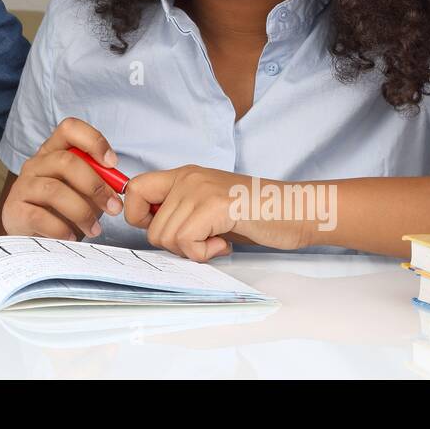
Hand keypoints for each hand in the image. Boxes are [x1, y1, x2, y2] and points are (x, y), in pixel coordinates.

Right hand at [0, 118, 125, 239]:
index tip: (112, 164)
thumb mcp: (82, 191)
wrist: (30, 236)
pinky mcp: (15, 210)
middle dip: (95, 186)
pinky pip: (41, 217)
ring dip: (82, 212)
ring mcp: (23, 186)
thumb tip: (117, 186)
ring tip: (94, 229)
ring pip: (55, 191)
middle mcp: (36, 164)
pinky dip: (62, 230)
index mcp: (53, 151)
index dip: (94, 141)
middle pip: (66, 161)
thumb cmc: (61, 210)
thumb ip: (98, 182)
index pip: (70, 129)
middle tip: (113, 207)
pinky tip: (72, 237)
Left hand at [123, 166, 311, 261]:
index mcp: (184, 175)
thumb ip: (181, 214)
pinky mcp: (214, 205)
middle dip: (174, 246)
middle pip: (149, 226)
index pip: (133, 189)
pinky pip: (185, 242)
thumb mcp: (209, 208)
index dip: (138, 216)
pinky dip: (203, 253)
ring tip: (217, 240)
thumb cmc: (255, 214)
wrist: (296, 210)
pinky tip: (223, 244)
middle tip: (203, 242)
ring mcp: (199, 189)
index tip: (165, 230)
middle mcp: (187, 177)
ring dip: (191, 251)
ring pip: (166, 237)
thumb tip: (154, 232)